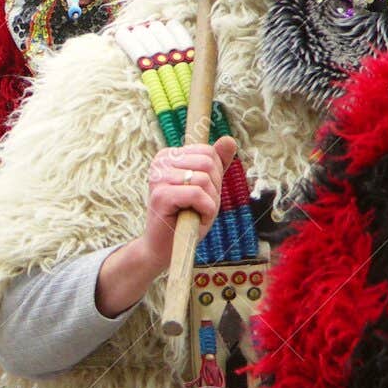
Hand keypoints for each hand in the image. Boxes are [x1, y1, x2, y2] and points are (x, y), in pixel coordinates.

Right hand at [95, 137, 238, 317]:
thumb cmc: (187, 217)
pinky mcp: (160, 196)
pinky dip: (205, 210)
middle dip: (213, 188)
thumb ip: (217, 163)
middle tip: (199, 206)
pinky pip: (197, 194)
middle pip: (208, 162)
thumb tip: (229, 139)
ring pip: (204, 179)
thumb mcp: (207, 188)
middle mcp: (159, 162)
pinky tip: (195, 218)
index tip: (199, 193)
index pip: (208, 151)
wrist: (165, 248)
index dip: (214, 176)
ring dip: (209, 202)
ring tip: (195, 213)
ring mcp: (158, 178)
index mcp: (168, 156)